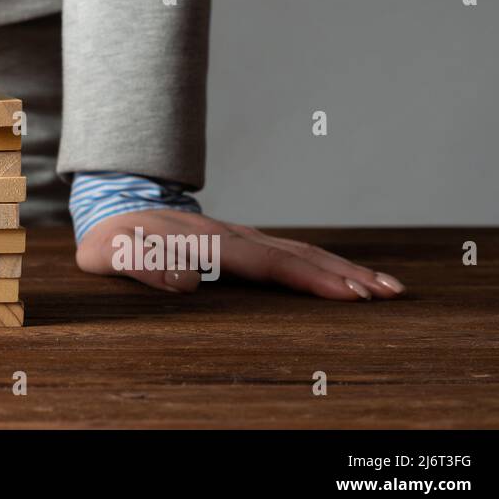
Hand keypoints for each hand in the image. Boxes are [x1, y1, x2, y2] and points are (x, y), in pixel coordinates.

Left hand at [76, 208, 405, 300]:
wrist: (110, 204)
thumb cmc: (111, 238)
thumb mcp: (112, 253)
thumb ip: (142, 265)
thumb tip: (183, 281)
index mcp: (206, 241)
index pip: (265, 262)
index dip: (306, 278)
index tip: (346, 294)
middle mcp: (231, 235)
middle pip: (295, 254)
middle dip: (342, 275)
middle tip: (388, 295)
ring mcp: (240, 235)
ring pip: (299, 251)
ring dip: (342, 269)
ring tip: (387, 288)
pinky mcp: (242, 241)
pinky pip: (289, 252)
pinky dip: (322, 264)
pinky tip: (348, 278)